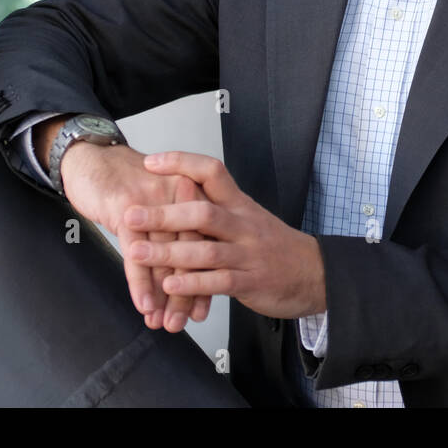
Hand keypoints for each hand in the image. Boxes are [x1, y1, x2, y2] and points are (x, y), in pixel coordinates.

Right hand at [58, 142, 211, 331]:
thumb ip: (172, 236)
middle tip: (179, 324)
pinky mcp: (128, 208)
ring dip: (163, 295)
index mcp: (193, 195)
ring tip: (162, 322)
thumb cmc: (125, 185)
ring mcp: (155, 202)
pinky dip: (141, 282)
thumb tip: (181, 279)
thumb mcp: (157, 207)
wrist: (91, 159)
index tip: (199, 312)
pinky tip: (143, 303)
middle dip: (184, 295)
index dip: (202, 282)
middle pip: (188, 254)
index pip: (204, 245)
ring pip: (164, 257)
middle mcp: (180, 196)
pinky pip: (137, 252)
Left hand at [125, 151, 326, 319]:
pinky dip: (192, 283)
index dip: (181, 164)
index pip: (212, 172)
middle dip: (164, 214)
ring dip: (168, 252)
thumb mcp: (248, 218)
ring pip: (206, 250)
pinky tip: (169, 284)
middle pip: (203, 212)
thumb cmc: (274, 245)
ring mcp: (248, 254)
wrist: (316, 273)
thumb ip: (215, 210)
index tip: (151, 162)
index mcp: (240, 203)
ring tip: (138, 252)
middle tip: (131, 214)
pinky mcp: (251, 282)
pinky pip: (218, 282)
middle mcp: (243, 225)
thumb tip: (175, 195)